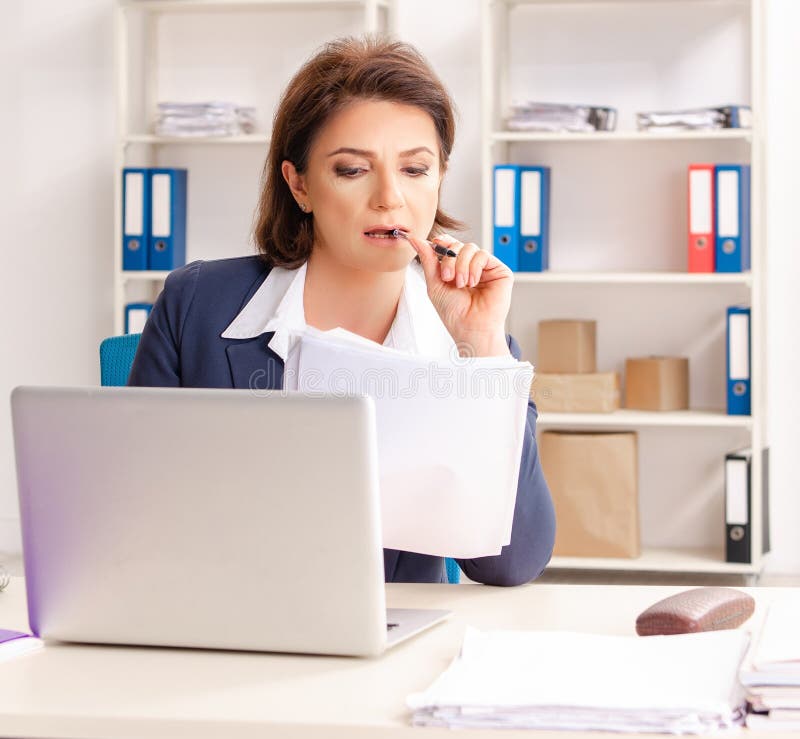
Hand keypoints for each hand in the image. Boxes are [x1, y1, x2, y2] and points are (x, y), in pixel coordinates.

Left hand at [407, 233, 513, 357]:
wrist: (469, 327)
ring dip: (461, 265)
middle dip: (449, 259)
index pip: (450, 245)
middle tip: (447, 278)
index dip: (443, 242)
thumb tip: (414, 239)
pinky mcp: (499, 271)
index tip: (435, 245)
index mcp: (456, 269)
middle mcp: (471, 266)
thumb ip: (427, 260)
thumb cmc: (453, 312)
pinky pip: (483, 255)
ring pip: (470, 248)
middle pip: (458, 245)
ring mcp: (485, 268)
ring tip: (461, 284)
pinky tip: (472, 282)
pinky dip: (474, 267)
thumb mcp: (434, 284)